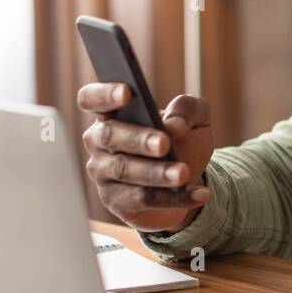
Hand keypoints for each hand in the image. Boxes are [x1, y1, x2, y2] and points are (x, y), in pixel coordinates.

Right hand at [78, 84, 215, 233]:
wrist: (187, 181)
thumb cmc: (183, 140)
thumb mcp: (195, 118)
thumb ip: (187, 109)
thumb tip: (174, 125)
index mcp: (112, 113)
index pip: (92, 99)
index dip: (105, 94)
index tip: (127, 92)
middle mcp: (99, 141)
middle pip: (110, 135)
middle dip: (138, 138)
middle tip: (164, 143)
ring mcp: (103, 172)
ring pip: (125, 170)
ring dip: (156, 173)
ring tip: (183, 173)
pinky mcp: (116, 201)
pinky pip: (143, 199)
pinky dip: (174, 198)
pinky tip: (199, 194)